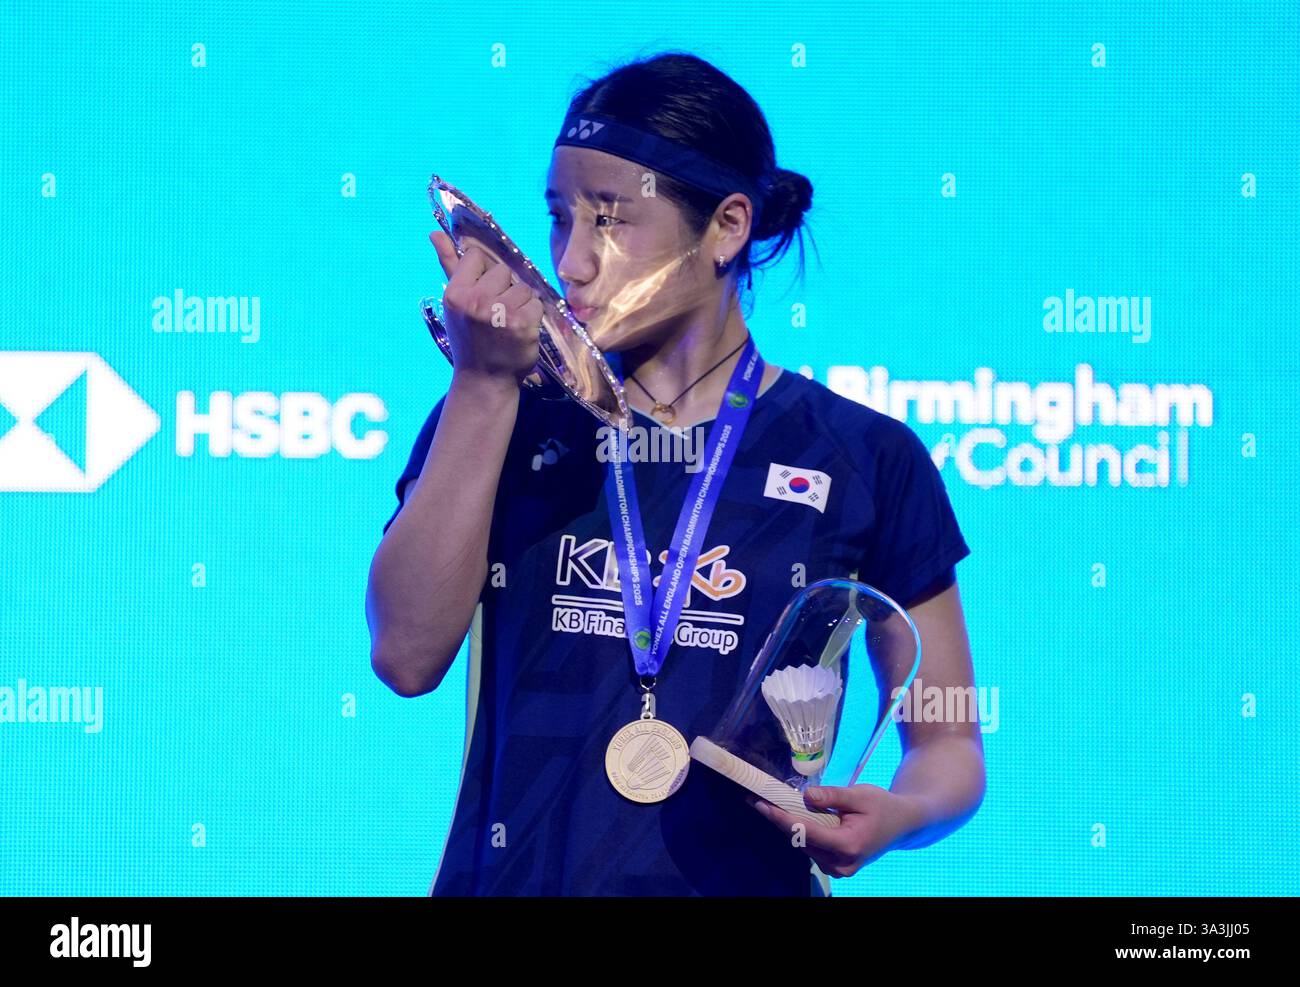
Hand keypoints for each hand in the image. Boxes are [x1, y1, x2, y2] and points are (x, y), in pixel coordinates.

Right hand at [430, 230, 541, 384]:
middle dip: (503, 289)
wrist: (484, 379)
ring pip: (522, 287)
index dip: (483, 274)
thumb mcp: (455, 302)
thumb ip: (449, 264)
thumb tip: (435, 232)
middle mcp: (476, 301)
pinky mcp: (522, 324)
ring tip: (507, 324)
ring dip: (520, 303)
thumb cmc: (469, 338)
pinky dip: (533, 316)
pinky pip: (536, 303)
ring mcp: (500, 313)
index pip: (477, 257)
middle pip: (503, 271)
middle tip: (495, 315)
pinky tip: (520, 331)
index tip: (481, 296)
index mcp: (456, 293)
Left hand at [747, 783, 925, 878]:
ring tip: (772, 805)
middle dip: (779, 820)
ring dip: (788, 826)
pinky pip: (812, 849)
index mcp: (848, 844)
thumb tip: (805, 796)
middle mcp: (841, 863)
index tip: (762, 805)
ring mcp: (839, 869)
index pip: (806, 832)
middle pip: (801, 840)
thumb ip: (832, 796)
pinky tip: (792, 816)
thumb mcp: (860, 794)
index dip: (781, 818)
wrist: (902, 824)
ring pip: (804, 846)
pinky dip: (801, 833)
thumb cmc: (882, 806)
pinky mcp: (837, 867)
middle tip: (758, 801)